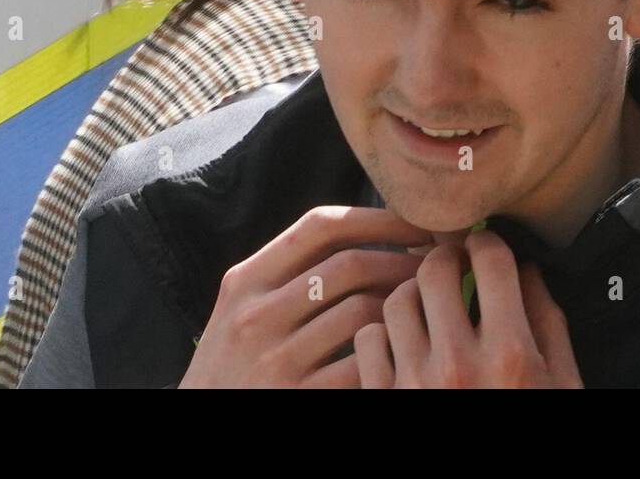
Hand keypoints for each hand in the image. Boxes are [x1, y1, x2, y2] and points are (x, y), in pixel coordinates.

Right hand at [178, 206, 433, 387]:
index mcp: (246, 280)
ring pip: (363, 313)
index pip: (320, 226)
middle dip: (403, 261)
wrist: (202, 419)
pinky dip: (391, 351)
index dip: (378, 219)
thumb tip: (372, 231)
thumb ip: (291, 271)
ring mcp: (275, 360)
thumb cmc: (236, 361)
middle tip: (437, 266)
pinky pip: (362, 364)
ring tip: (426, 304)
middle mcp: (256, 315)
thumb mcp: (245, 306)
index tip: (417, 226)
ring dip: (405, 305)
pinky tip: (404, 347)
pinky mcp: (297, 399)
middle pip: (349, 266)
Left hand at [353, 229, 582, 387]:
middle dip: (445, 258)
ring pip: (395, 300)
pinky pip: (369, 341)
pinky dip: (384, 333)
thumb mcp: (564, 388)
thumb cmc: (541, 445)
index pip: (492, 260)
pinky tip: (405, 343)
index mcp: (511, 356)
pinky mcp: (382, 404)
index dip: (488, 242)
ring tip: (428, 304)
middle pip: (434, 269)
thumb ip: (548, 324)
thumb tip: (527, 269)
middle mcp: (458, 366)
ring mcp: (414, 388)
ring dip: (412, 293)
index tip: (485, 245)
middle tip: (454, 266)